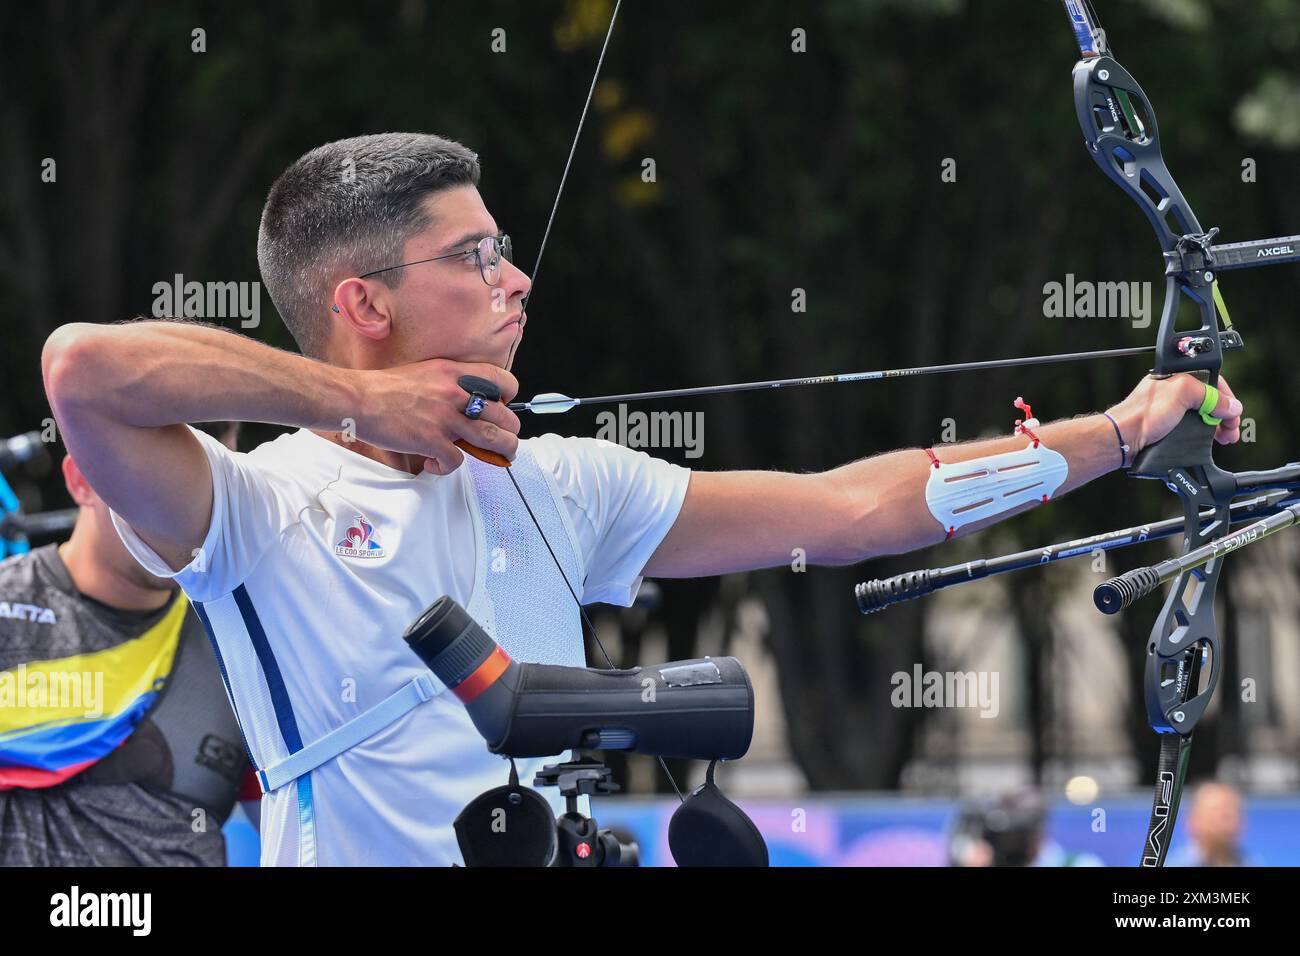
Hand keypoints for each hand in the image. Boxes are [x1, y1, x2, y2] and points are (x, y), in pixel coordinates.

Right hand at [355, 360, 520, 474]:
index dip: (510, 396)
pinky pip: (457, 461)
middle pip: (504, 416)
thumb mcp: (428, 372)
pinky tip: (433, 464)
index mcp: (455, 373)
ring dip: (501, 452)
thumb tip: (471, 402)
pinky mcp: (431, 440)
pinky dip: (447, 468)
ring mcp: (445, 418)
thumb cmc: (387, 388)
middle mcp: (455, 393)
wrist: (358, 398)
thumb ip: (452, 384)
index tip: (503, 407)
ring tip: (497, 457)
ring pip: (492, 439)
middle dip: (511, 433)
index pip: (502, 380)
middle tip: (506, 442)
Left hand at [1108, 372, 1243, 458]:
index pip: (1211, 381)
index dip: (1225, 396)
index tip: (1234, 411)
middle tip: (1232, 429)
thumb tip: (1231, 406)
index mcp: (1176, 377)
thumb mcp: (1180, 392)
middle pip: (1210, 400)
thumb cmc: (1142, 414)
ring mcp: (1172, 411)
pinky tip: (1211, 441)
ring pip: (1204, 416)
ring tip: (1226, 438)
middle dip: (1225, 414)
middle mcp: (1174, 392)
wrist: (1123, 440)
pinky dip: (1206, 435)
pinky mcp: (1169, 428)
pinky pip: (1194, 429)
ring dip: (1218, 426)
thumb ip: (1209, 395)